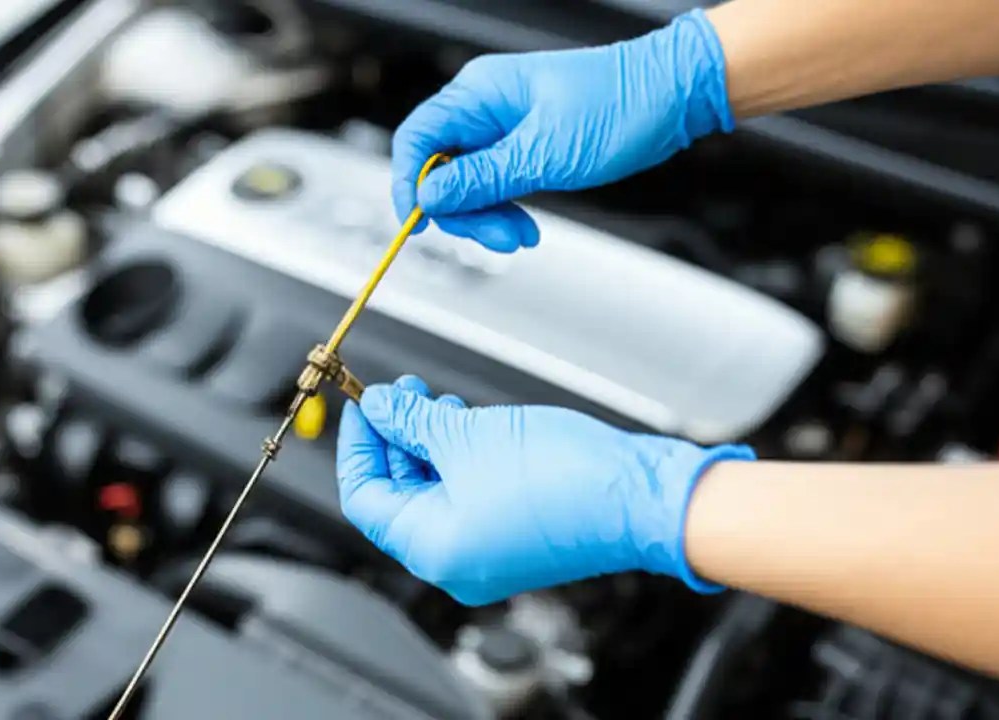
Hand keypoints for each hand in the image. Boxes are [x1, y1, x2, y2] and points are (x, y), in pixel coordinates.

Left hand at [336, 376, 753, 604]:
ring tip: (434, 402)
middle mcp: (455, 564)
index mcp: (433, 550)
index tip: (363, 406)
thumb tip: (380, 409)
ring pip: (434, 494)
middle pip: (398, 497)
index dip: (358, 446)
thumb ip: (412, 422)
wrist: (640, 497)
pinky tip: (466, 423)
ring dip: (428, 444)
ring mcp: (486, 556)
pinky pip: (467, 499)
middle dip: (395, 439)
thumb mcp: (468, 435)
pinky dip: (458, 461)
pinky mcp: (514, 539)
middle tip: (399, 394)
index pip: (365, 499)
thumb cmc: (565, 479)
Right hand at [392, 9, 732, 251]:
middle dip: (463, 212)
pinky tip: (525, 228)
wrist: (674, 94)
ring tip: (521, 236)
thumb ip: (481, 178)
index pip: (417, 139)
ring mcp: (502, 126)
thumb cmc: (619, 106)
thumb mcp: (543, 154)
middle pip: (441, 170)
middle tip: (497, 238)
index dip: (410, 185)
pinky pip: (495, 183)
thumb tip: (430, 196)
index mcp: (478, 93)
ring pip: (468, 184)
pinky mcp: (522, 144)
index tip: (418, 223)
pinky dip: (505, 209)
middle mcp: (483, 107)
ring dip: (488, 217)